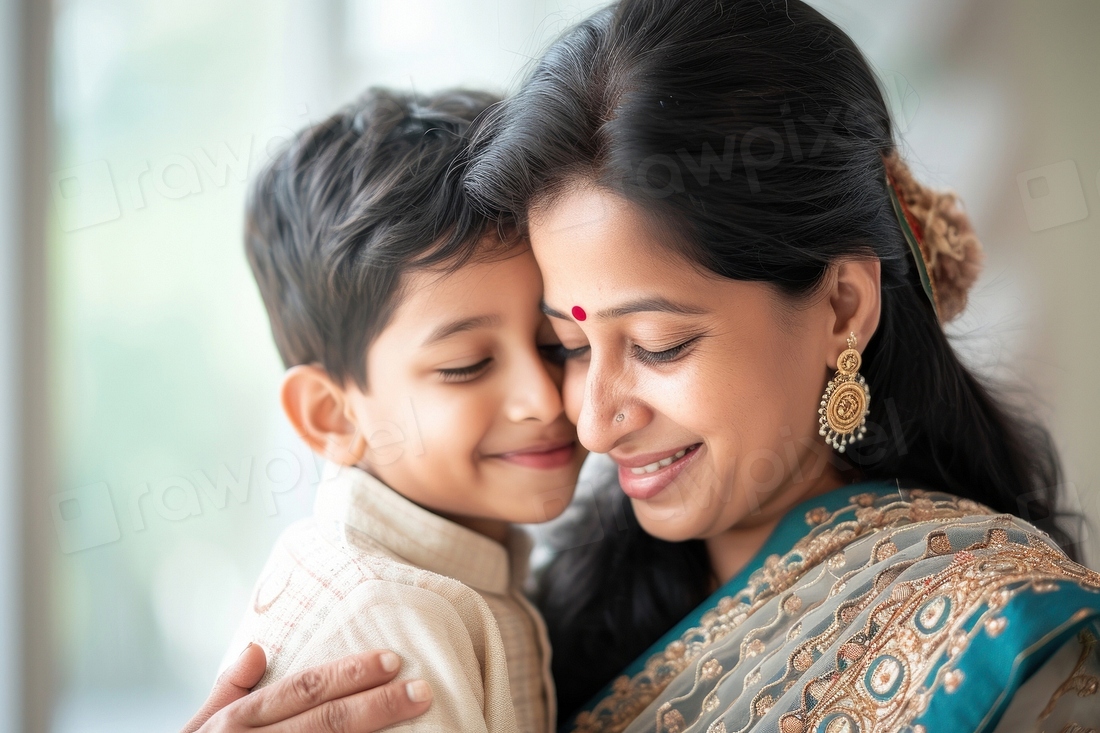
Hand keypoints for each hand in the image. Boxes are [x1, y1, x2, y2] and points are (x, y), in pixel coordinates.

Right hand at [181, 643, 432, 732]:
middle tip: (421, 690)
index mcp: (238, 722)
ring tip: (420, 725)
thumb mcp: (197, 731)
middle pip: (327, 721)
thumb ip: (227, 692)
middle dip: (378, 705)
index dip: (350, 674)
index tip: (392, 660)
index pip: (304, 689)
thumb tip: (256, 647)